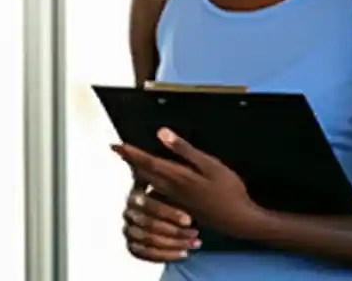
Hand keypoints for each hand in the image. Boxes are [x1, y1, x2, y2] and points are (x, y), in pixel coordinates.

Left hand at [113, 127, 264, 239]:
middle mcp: (170, 188)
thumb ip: (185, 150)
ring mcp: (174, 199)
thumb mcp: (210, 165)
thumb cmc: (228, 189)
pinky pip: (157, 193)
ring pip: (149, 184)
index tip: (115, 145)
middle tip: (120, 151)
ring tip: (132, 163)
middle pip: (144, 173)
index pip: (148, 161)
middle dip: (131, 161)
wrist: (235, 219)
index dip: (131, 153)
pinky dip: (150, 183)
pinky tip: (150, 182)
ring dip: (138, 172)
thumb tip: (162, 133)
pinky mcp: (179, 206)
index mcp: (177, 176)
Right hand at [122, 184, 199, 261]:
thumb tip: (191, 191)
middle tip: (196, 233)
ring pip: (150, 240)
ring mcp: (129, 231)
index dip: (169, 214)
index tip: (189, 220)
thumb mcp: (176, 193)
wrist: (170, 215)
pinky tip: (185, 253)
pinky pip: (148, 254)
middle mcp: (129, 213)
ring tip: (196, 243)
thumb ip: (178, 192)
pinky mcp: (133, 246)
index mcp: (137, 195)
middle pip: (150, 225)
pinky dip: (168, 255)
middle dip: (175, 231)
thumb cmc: (175, 200)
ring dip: (175, 244)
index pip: (149, 205)